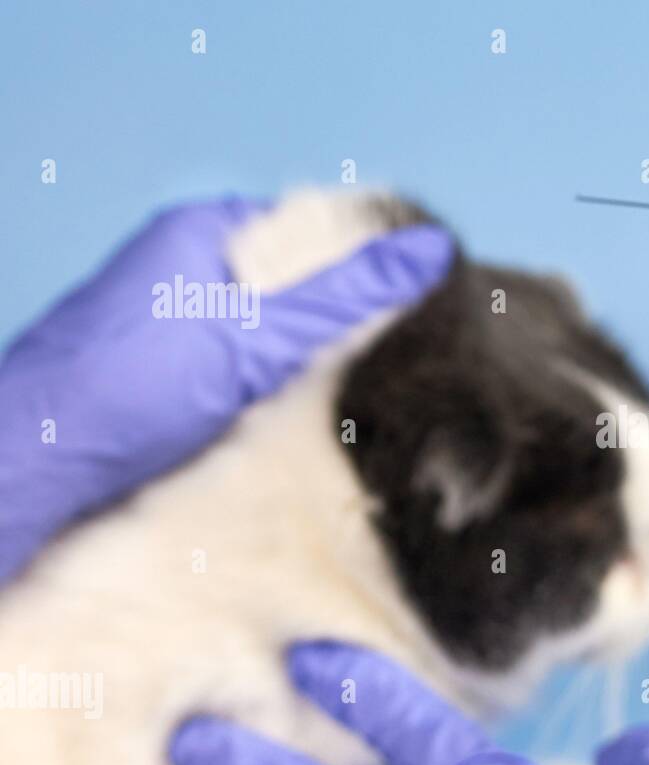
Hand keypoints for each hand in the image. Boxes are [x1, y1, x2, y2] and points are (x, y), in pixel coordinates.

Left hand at [0, 197, 453, 583]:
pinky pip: (247, 380)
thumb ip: (348, 295)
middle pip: (294, 287)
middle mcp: (186, 273)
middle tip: (407, 355)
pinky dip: (278, 399)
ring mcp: (177, 329)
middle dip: (345, 321)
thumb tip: (432, 249)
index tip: (427, 295)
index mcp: (202, 234)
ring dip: (311, 368)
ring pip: (272, 339)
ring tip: (368, 396)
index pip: (310, 229)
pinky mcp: (172, 384)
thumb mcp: (257, 336)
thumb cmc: (130, 390)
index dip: (368, 259)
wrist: (34, 474)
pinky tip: (305, 427)